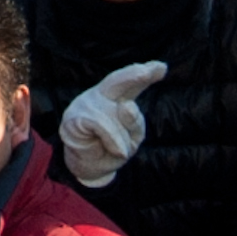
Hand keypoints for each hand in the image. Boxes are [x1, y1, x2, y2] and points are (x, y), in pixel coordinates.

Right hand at [58, 61, 166, 190]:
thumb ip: (135, 122)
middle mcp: (103, 96)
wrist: (88, 167)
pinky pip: (101, 124)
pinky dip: (112, 139)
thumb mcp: (132, 138)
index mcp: (119, 99)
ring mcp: (87, 103)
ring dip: (123, 136)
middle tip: (145, 73)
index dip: (147, 73)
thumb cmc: (112, 149)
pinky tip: (116, 150)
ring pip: (114, 112)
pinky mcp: (74, 116)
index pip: (133, 85)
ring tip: (120, 150)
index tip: (162, 67)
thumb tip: (126, 108)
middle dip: (132, 75)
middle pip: (118, 80)